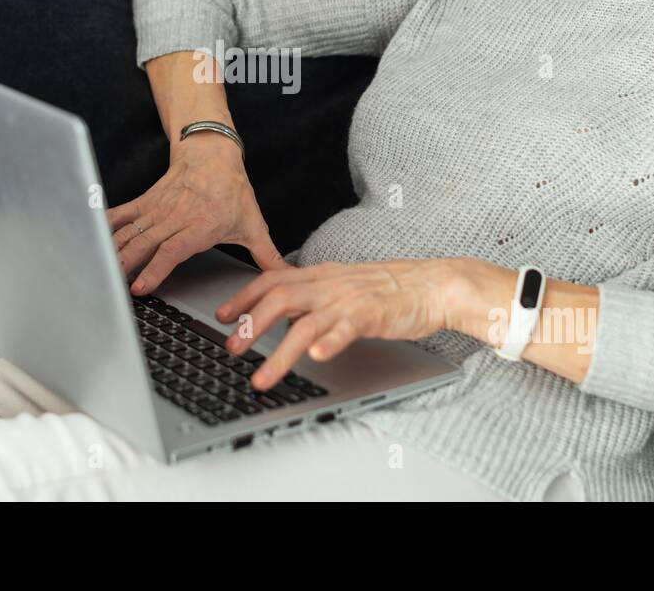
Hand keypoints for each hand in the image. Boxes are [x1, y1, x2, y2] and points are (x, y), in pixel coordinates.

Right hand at [107, 133, 289, 293]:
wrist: (212, 152)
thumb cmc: (232, 189)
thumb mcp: (254, 223)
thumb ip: (269, 256)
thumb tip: (289, 277)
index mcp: (201, 225)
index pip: (173, 249)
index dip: (155, 268)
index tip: (140, 286)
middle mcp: (176, 217)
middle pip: (145, 243)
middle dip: (125, 265)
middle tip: (110, 285)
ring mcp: (157, 209)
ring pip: (130, 231)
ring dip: (112, 250)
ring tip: (98, 269)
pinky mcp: (146, 201)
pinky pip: (122, 214)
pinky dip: (105, 225)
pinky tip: (89, 236)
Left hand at [213, 257, 477, 390]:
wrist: (432, 284)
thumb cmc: (388, 288)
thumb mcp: (341, 285)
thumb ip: (311, 296)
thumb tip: (280, 309)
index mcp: (320, 276)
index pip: (271, 280)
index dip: (243, 297)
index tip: (221, 316)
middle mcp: (329, 286)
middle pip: (278, 299)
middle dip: (249, 324)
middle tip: (230, 349)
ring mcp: (348, 301)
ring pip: (304, 324)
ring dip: (278, 353)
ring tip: (262, 377)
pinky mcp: (371, 316)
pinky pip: (346, 330)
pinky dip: (329, 344)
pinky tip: (316, 359)